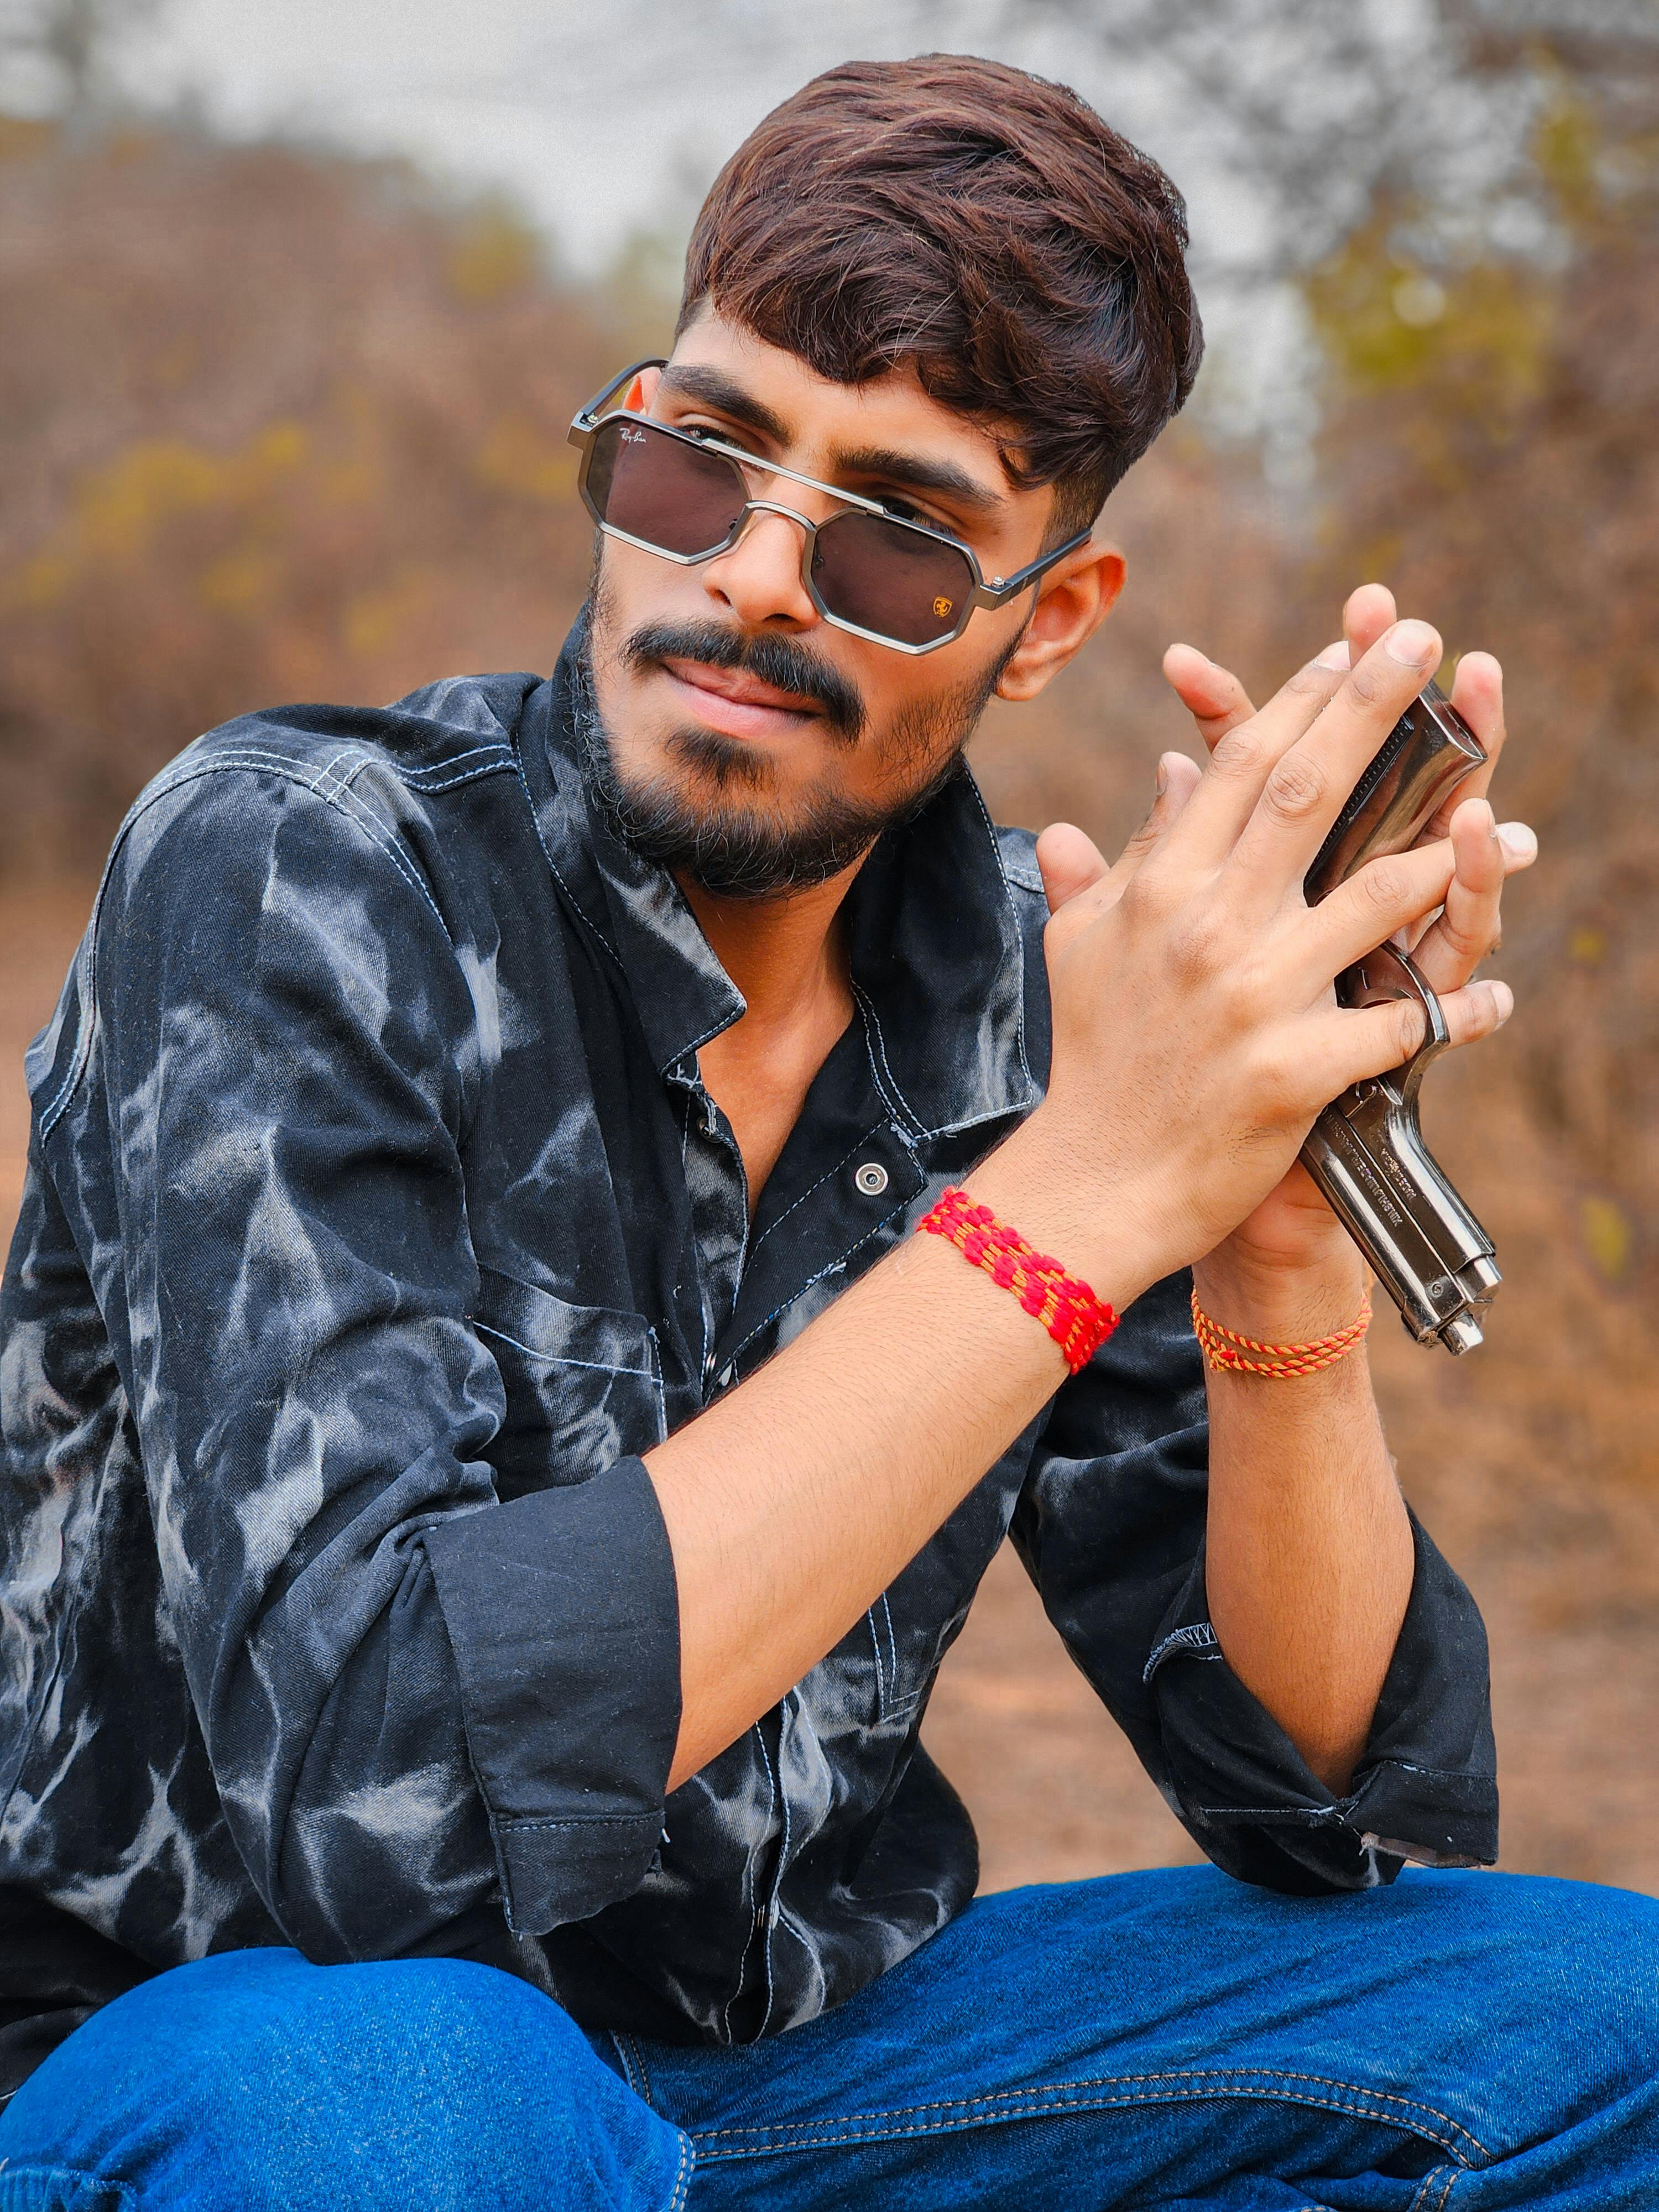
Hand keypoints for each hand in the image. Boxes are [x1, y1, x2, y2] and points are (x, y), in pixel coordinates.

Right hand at [984, 605, 1521, 1315]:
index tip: (1350, 650)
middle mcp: (1209, 928)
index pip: (1241, 769)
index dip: (1302, 701)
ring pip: (1373, 899)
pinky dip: (1456, 1013)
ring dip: (1450, 859)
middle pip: (1310, 793)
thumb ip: (1127, 858)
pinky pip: (1397, 1028)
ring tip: (1506, 829)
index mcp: (1162, 890)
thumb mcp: (1084, 944)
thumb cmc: (1091, 1059)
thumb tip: (1168, 775)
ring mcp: (1254, 998)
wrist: (1093, 1181)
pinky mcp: (1293, 1070)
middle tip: (1424, 641)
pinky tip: (1497, 1000)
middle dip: (1374, 708)